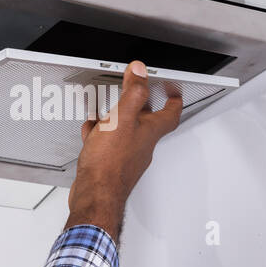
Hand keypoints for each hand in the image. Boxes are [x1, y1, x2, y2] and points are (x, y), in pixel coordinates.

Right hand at [65, 60, 181, 241]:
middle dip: (143, 105)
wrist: (95, 195)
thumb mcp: (122, 119)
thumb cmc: (110, 163)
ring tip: (109, 110)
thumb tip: (140, 71)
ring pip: (126, 131)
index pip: (171, 113)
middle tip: (140, 94)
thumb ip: (133, 92)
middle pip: (149, 121)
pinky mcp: (110, 165)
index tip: (173, 89)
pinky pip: (108, 143)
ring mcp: (126, 156)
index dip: (174, 99)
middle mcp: (141, 144)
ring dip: (118, 119)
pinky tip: (91, 133)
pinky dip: (100, 135)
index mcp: (149, 132)